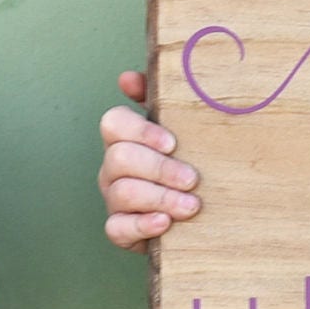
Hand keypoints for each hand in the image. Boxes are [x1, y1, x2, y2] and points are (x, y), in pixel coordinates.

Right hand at [99, 68, 199, 245]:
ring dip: (161, 198)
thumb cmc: (185, 162)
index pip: (114, 123)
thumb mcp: (180, 128)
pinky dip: (142, 225)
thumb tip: (127, 78)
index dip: (141, 132)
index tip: (173, 143)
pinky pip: (117, 229)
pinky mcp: (120, 230)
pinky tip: (165, 223)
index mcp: (124, 139)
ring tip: (192, 206)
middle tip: (192, 179)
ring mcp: (113, 199)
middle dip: (159, 169)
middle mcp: (113, 167)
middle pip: (120, 159)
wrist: (196, 212)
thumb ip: (159, 99)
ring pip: (123, 193)